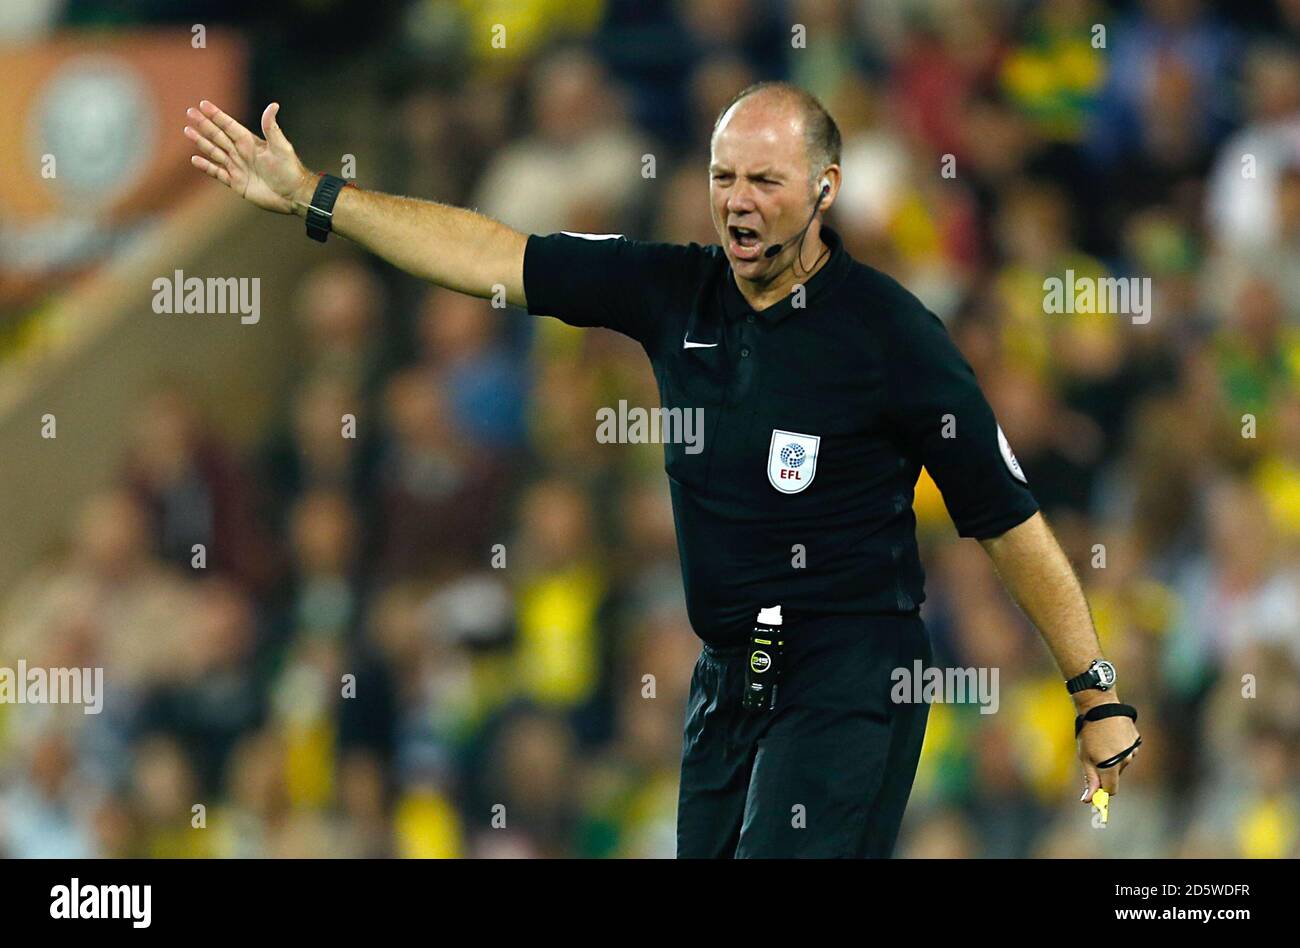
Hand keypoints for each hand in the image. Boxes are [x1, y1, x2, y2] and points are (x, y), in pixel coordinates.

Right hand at [184, 100, 313, 214]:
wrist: (293, 195)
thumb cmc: (290, 170)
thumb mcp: (281, 147)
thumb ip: (272, 127)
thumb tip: (273, 105)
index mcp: (251, 142)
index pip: (230, 125)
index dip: (217, 115)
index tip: (204, 104)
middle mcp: (242, 153)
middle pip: (218, 136)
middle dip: (204, 124)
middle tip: (189, 112)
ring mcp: (238, 167)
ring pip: (215, 152)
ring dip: (201, 142)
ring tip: (187, 130)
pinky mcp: (237, 183)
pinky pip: (218, 173)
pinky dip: (206, 166)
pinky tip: (195, 159)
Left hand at [1075, 694, 1140, 804]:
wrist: (1100, 707)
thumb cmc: (1089, 732)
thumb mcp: (1085, 757)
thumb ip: (1090, 779)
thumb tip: (1089, 800)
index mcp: (1111, 766)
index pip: (1111, 789)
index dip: (1103, 790)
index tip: (1096, 786)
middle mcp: (1125, 760)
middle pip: (1115, 775)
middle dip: (1106, 769)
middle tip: (1095, 753)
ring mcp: (1133, 750)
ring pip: (1122, 763)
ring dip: (1113, 758)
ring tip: (1103, 741)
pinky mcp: (1137, 741)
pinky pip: (1128, 751)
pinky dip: (1121, 748)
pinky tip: (1112, 736)